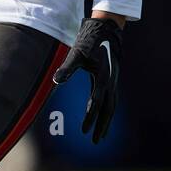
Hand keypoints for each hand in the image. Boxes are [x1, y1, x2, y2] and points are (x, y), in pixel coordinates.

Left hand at [53, 17, 122, 143]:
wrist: (107, 28)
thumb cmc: (90, 40)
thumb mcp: (77, 53)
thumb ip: (67, 68)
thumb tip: (56, 81)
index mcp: (102, 77)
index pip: (96, 103)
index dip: (90, 118)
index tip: (84, 132)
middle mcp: (110, 81)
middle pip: (108, 109)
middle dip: (102, 126)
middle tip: (96, 141)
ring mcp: (113, 80)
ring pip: (112, 106)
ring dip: (106, 121)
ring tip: (102, 135)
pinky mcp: (112, 78)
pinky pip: (112, 99)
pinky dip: (108, 110)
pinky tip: (103, 116)